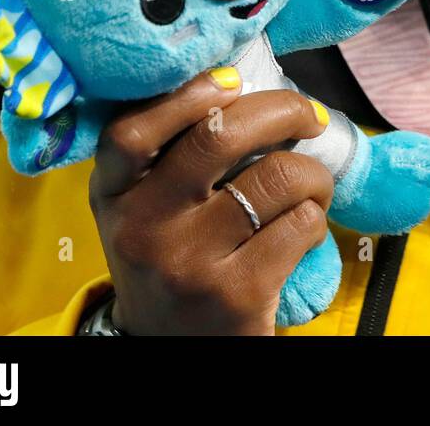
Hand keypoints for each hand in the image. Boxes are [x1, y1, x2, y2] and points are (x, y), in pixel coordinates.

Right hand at [87, 68, 332, 334]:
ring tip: (311, 185)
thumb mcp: (146, 208)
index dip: (188, 94)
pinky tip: (306, 227)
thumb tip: (242, 80)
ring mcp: (188, 263)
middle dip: (282, 110)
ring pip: (277, 176)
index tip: (233, 80)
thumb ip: (171, 153)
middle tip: (309, 116)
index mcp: (113, 194)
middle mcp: (142, 227)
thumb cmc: (173, 257)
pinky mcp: (236, 294)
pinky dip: (317, 216)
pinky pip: (301, 224)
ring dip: (312, 172)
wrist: (172, 350)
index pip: (131, 131)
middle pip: (218, 137)